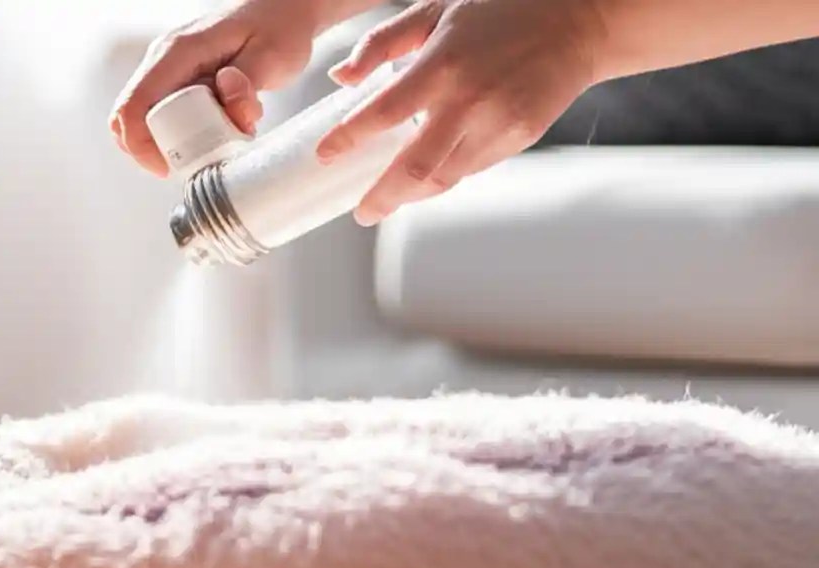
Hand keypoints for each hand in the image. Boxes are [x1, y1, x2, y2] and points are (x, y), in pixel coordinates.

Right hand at [109, 0, 325, 177]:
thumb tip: (227, 102)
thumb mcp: (272, 57)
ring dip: (173, 142)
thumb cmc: (277, 27)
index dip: (141, 145)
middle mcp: (163, 59)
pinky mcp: (176, 81)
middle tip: (199, 160)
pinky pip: (162, 115)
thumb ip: (248, 84)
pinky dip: (182, 134)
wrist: (280, 11)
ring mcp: (167, 70)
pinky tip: (214, 132)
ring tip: (212, 143)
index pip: (135, 105)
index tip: (168, 168)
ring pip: (144, 119)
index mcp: (178, 52)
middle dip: (159, 148)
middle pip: (131, 118)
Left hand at [315, 0, 606, 225]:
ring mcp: (498, 124)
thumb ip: (382, 43)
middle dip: (381, 198)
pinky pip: (471, 168)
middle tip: (362, 213)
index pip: (382, 113)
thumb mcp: (434, 11)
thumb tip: (340, 78)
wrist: (577, 18)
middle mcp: (469, 100)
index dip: (348, 139)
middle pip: (413, 168)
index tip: (324, 157)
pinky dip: (444, 176)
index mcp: (441, 65)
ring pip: (444, 178)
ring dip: (412, 195)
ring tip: (389, 198)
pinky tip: (428, 175)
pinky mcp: (520, 137)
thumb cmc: (498, 9)